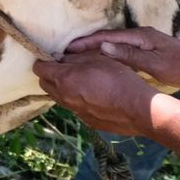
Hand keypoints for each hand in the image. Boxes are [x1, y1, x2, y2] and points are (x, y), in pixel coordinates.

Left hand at [33, 52, 159, 136]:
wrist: (139, 110)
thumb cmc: (118, 79)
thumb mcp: (97, 59)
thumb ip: (74, 58)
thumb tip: (60, 57)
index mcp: (63, 79)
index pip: (40, 69)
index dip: (44, 61)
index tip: (52, 57)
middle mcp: (64, 97)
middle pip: (45, 84)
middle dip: (50, 75)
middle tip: (64, 68)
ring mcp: (75, 112)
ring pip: (59, 98)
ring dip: (62, 89)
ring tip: (79, 82)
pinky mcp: (87, 122)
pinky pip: (74, 108)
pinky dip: (77, 101)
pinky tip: (92, 96)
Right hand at [64, 26, 179, 90]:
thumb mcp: (156, 64)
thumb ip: (130, 55)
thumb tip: (103, 45)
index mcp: (139, 36)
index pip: (106, 37)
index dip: (86, 42)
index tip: (67, 49)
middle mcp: (138, 36)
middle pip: (106, 38)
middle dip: (85, 45)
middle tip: (64, 54)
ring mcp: (142, 42)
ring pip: (112, 44)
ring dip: (94, 50)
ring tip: (76, 58)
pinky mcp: (146, 50)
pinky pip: (120, 50)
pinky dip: (106, 54)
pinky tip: (99, 61)